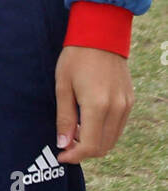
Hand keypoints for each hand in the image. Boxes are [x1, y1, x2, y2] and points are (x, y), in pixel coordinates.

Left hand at [55, 46, 133, 163]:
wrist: (101, 34)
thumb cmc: (76, 57)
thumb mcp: (62, 85)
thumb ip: (64, 117)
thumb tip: (63, 144)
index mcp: (97, 105)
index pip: (89, 146)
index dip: (74, 156)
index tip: (61, 155)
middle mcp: (116, 108)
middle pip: (103, 147)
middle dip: (83, 151)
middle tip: (66, 144)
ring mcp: (126, 105)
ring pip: (112, 139)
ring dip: (94, 142)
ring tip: (76, 131)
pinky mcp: (130, 100)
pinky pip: (118, 126)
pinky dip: (104, 131)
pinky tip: (88, 120)